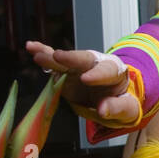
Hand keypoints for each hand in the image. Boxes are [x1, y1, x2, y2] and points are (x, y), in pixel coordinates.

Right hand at [25, 42, 139, 124]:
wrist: (113, 97)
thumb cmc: (122, 102)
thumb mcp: (127, 109)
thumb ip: (116, 108)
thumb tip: (102, 110)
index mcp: (115, 71)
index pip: (107, 70)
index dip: (97, 74)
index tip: (85, 79)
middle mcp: (96, 64)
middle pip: (85, 59)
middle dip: (71, 57)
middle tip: (58, 57)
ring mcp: (80, 67)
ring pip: (66, 59)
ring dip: (50, 55)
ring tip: (38, 55)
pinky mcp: (66, 71)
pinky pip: (54, 61)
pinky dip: (43, 53)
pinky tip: (31, 47)